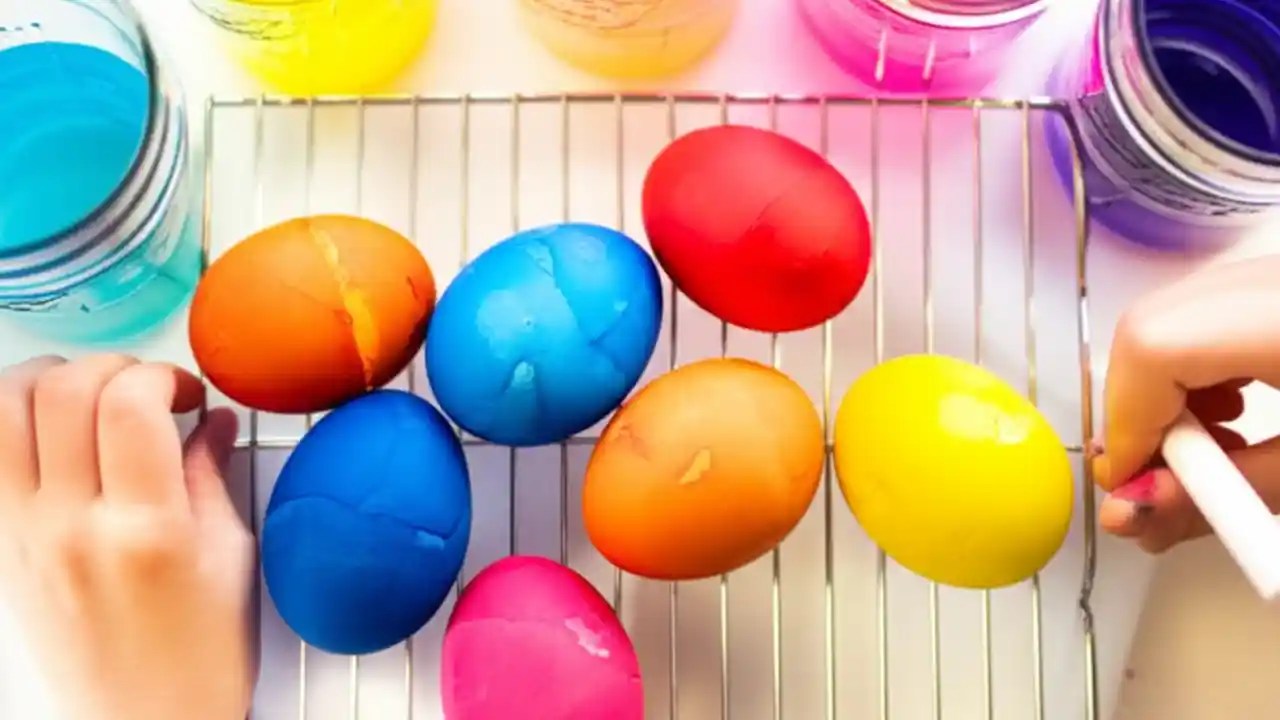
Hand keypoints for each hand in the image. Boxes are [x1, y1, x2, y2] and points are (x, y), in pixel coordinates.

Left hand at [0, 355, 254, 719]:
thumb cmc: (200, 658)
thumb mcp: (230, 559)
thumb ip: (212, 476)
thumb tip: (210, 420)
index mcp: (144, 530)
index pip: (129, 405)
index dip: (163, 375)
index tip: (186, 395)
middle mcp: (71, 527)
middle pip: (63, 391)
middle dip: (113, 367)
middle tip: (145, 392)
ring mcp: (24, 536)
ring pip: (1, 409)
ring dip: (47, 379)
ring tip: (88, 396)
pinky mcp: (0, 548)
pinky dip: (10, 422)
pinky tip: (50, 431)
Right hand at [1093, 256, 1279, 553]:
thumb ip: (1225, 498)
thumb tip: (1132, 513)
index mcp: (1278, 320)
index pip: (1153, 346)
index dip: (1128, 422)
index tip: (1137, 482)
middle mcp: (1268, 281)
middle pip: (1149, 325)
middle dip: (1135, 408)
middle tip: (1161, 473)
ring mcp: (1270, 276)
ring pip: (1172, 317)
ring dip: (1165, 390)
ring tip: (1209, 449)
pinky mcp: (1273, 287)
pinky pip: (1206, 314)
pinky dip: (1198, 367)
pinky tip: (1234, 411)